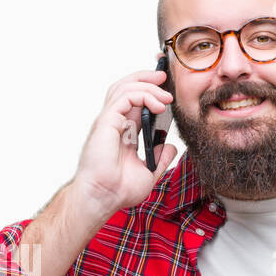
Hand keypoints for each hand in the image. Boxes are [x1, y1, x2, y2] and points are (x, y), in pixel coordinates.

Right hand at [72, 58, 176, 215]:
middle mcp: (114, 122)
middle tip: (165, 77)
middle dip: (146, 78)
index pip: (134, 102)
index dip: (148, 91)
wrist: (104, 197)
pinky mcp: (106, 122)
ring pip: (124, 88)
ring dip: (147, 85)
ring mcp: (109, 121)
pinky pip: (124, 98)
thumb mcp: (149, 172)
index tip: (167, 90)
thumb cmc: (118, 189)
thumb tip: (171, 148)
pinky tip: (158, 104)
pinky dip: (142, 96)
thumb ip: (161, 159)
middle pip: (126, 88)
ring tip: (166, 93)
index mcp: (123, 131)